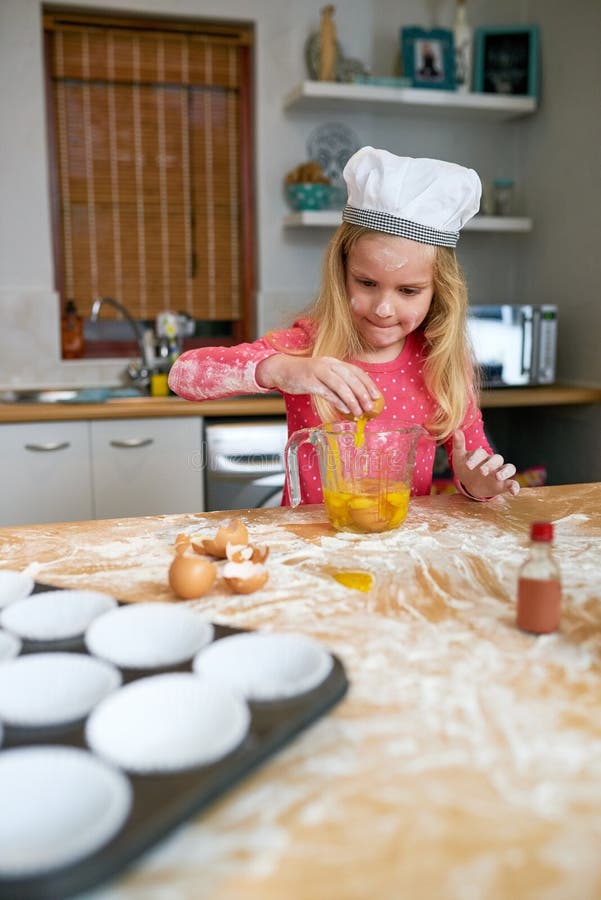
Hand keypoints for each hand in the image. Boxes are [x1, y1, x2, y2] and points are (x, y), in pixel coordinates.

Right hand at [256, 354, 380, 417]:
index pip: (356, 371)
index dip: (368, 384)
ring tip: (359, 412)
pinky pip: (327, 393)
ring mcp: (318, 372)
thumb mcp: (324, 375)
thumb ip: (338, 384)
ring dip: (352, 400)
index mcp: (335, 362)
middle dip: (363, 393)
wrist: (282, 369)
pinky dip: (338, 402)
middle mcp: (328, 364)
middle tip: (371, 407)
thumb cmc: (305, 375)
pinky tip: (345, 411)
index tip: (377, 396)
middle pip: (351, 378)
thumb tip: (355, 401)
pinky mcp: (309, 381)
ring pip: (340, 386)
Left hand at [452, 430, 519, 498]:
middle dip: (490, 464)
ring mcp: (499, 473)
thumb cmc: (465, 467)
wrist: (469, 483)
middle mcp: (493, 462)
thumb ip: (459, 445)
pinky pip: (513, 484)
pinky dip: (515, 487)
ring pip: (509, 468)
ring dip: (505, 472)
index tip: (467, 466)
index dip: (474, 458)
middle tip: (482, 471)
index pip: (480, 453)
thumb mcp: (459, 457)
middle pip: (497, 459)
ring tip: (498, 477)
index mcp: (481, 455)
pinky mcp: (503, 484)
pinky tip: (513, 492)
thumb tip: (456, 430)